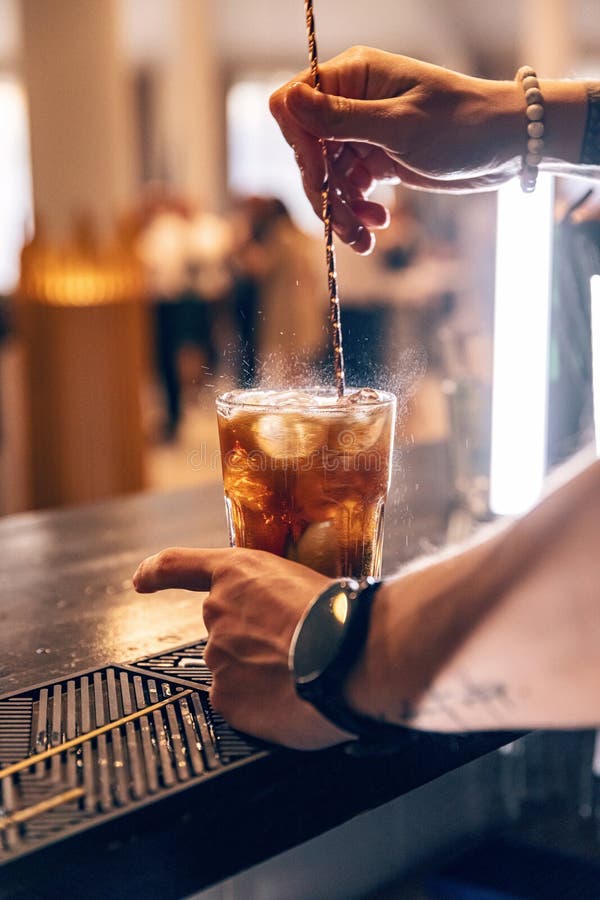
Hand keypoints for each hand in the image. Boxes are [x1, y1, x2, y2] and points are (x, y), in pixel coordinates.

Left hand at [133, 547, 352, 749]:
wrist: (351, 656)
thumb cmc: (342, 615)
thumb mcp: (308, 583)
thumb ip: (279, 598)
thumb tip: (292, 621)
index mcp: (238, 573)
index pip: (179, 566)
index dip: (157, 572)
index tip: (142, 580)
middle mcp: (218, 611)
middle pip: (225, 629)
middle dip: (253, 641)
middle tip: (295, 648)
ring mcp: (217, 657)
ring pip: (235, 668)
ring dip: (261, 672)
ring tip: (303, 672)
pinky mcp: (225, 698)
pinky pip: (240, 702)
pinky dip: (263, 703)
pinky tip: (291, 697)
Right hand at [270, 46, 522, 252]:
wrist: (506, 147)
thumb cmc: (462, 124)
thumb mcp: (399, 125)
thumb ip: (341, 117)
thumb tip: (288, 100)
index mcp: (354, 76)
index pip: (295, 105)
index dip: (300, 145)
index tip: (320, 178)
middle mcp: (353, 101)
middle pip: (309, 151)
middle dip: (325, 193)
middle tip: (346, 226)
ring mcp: (363, 133)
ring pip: (328, 178)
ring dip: (342, 211)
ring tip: (365, 239)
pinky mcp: (377, 160)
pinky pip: (350, 190)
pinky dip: (358, 212)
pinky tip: (378, 226)